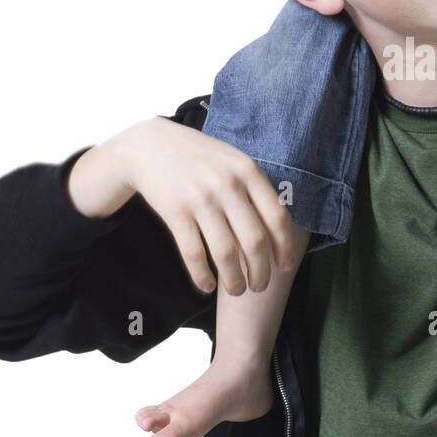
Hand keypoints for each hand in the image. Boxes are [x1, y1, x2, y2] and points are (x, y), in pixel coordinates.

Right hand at [66, 117, 296, 295]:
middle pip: (255, 241)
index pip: (277, 218)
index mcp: (248, 171)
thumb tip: (280, 229)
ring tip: (237, 290)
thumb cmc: (200, 158)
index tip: (285, 267)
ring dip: (234, 280)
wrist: (150, 145)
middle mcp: (227, 185)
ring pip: (225, 253)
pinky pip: (194, 253)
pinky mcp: (175, 212)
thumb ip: (256, 188)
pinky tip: (207, 285)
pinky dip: (202, 275)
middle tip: (260, 286)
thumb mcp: (234, 161)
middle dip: (261, 271)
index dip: (284, 247)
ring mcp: (201, 199)